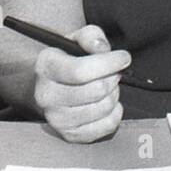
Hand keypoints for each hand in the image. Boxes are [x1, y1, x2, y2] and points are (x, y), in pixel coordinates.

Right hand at [33, 25, 131, 142]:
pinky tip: (108, 102)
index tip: (124, 58)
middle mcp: (46, 95)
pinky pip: (106, 126)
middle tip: (115, 73)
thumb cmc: (69, 59)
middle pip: (95, 91)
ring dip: (114, 94)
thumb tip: (102, 49)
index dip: (108, 64)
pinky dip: (116, 113)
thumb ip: (91, 36)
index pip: (80, 71)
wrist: (53, 85)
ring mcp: (56, 118)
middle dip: (113, 79)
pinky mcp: (69, 134)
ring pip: (103, 108)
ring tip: (109, 87)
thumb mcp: (76, 39)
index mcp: (46, 67)